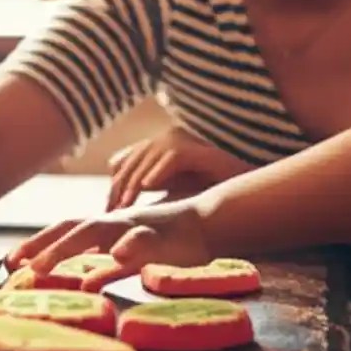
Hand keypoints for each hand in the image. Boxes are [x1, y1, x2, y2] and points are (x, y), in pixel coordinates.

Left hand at [6, 201, 211, 291]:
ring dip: (65, 248)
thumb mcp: (128, 250)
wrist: (206, 224)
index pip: (65, 229)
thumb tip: (78, 278)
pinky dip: (119, 253)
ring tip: (40, 267)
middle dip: (41, 245)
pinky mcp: (158, 239)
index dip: (37, 241)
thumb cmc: (164, 240)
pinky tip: (105, 266)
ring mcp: (134, 228)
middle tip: (15, 265)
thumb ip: (104, 261)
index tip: (10, 259)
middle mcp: (114, 223)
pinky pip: (136, 244)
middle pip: (72, 228)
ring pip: (95, 232)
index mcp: (105, 226)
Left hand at [107, 127, 254, 210]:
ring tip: (126, 204)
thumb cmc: (207, 190)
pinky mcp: (197, 148)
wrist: (242, 187)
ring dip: (135, 182)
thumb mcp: (172, 191)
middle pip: (132, 160)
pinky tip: (149, 187)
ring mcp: (183, 141)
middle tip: (113, 210)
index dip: (115, 186)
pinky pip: (173, 157)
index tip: (108, 211)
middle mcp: (166, 140)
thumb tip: (120, 206)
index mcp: (157, 149)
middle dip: (121, 187)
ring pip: (148, 158)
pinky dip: (159, 171)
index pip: (124, 163)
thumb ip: (150, 191)